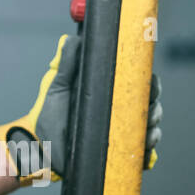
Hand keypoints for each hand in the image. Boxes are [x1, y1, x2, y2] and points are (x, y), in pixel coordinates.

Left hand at [0, 34, 162, 184]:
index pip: (140, 84)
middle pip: (151, 105)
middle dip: (154, 104)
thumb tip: (74, 39)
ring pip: (151, 127)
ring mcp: (123, 135)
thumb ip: (67, 63)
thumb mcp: (58, 87)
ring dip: (152, 126)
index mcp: (110, 94)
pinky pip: (144, 153)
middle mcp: (121, 114)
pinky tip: (145, 143)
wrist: (41, 148)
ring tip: (146, 126)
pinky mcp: (121, 155)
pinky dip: (148, 148)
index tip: (149, 81)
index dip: (150, 82)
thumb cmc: (51, 116)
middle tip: (149, 105)